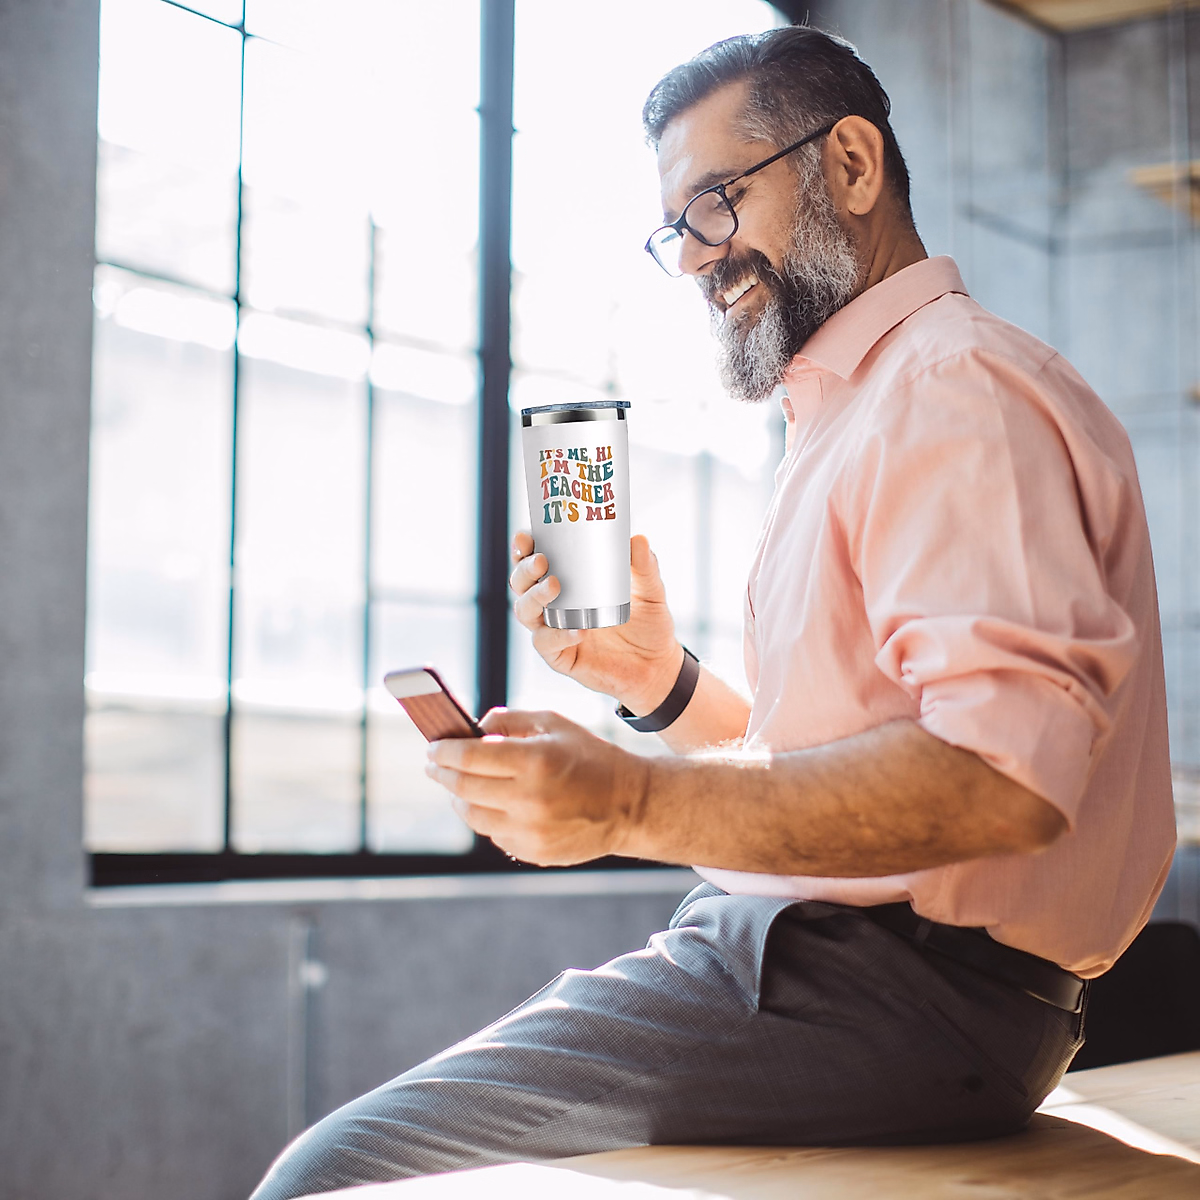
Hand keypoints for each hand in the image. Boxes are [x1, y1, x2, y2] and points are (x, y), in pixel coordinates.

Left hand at [425, 708, 651, 865]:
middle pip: (463, 788)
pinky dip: (488, 817)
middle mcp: (529, 800)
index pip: (469, 756)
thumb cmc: (590, 757)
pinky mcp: (533, 852)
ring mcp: (530, 831)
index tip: (432, 747)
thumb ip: (510, 720)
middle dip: (442, 773)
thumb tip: (473, 729)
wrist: (630, 804)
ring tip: (460, 785)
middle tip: (434, 764)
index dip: (444, 750)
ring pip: (473, 816)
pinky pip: (495, 834)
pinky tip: (494, 804)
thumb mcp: (554, 724)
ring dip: (459, 798)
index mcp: (535, 761)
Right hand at [509, 531, 682, 714]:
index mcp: (568, 581)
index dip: (523, 547)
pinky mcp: (560, 657)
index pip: (534, 559)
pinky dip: (557, 635)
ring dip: (534, 597)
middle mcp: (554, 604)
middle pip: (520, 583)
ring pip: (524, 611)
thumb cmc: (647, 624)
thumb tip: (638, 539)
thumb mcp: (650, 589)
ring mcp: (554, 630)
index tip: (527, 537)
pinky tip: (577, 630)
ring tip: (555, 586)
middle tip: (542, 561)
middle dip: (524, 570)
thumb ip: (645, 565)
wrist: (656, 665)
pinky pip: (546, 645)